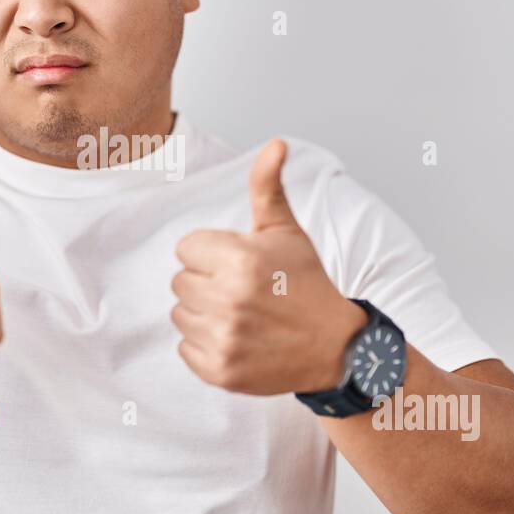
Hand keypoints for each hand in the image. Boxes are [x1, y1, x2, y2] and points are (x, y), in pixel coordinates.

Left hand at [170, 139, 363, 395]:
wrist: (334, 346)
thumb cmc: (305, 283)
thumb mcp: (286, 232)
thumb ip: (268, 187)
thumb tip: (275, 143)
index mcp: (241, 258)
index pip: (186, 248)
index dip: (211, 254)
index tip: (239, 265)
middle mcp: (229, 298)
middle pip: (180, 281)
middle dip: (207, 283)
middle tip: (243, 292)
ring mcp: (224, 337)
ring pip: (180, 314)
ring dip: (204, 314)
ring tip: (241, 315)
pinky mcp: (220, 370)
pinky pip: (184, 348)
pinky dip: (205, 345)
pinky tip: (237, 339)